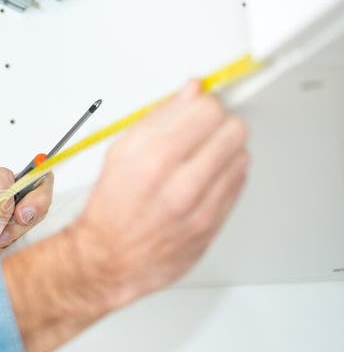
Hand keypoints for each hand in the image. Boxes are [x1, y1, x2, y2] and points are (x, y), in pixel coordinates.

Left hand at [0, 166, 52, 285]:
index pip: (0, 178)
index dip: (4, 194)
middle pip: (27, 183)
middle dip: (34, 199)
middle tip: (21, 219)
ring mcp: (5, 218)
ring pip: (35, 207)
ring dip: (24, 223)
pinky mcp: (12, 237)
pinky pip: (32, 229)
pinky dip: (25, 237)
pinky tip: (1, 247)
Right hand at [71, 79, 249, 308]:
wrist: (109, 260)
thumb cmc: (110, 208)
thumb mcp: (120, 153)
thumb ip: (159, 118)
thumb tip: (190, 92)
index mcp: (153, 159)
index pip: (208, 110)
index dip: (203, 104)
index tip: (197, 108)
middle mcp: (181, 185)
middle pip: (234, 130)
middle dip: (219, 125)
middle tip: (203, 132)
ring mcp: (201, 208)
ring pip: (242, 156)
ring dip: (225, 151)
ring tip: (201, 159)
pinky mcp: (214, 225)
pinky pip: (239, 185)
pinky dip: (226, 176)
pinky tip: (204, 180)